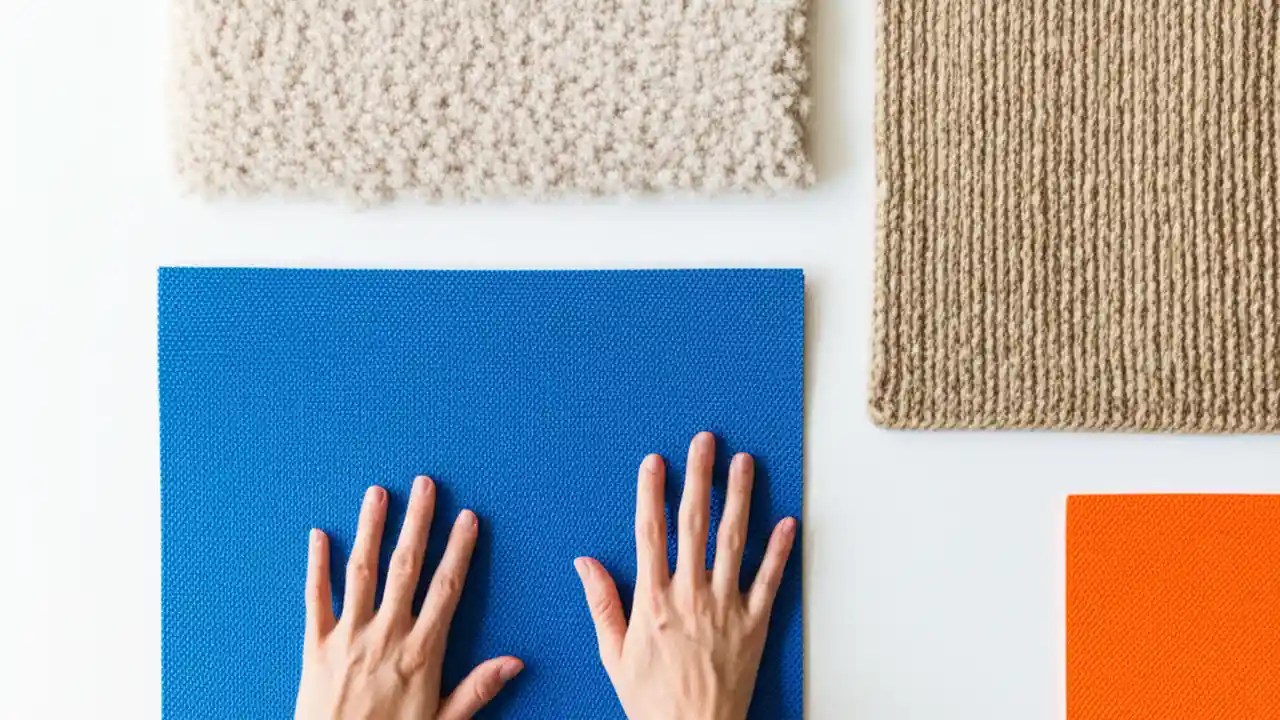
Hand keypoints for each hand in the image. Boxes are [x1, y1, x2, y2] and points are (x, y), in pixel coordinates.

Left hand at [295, 477, 522, 719]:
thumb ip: (476, 690)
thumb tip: (516, 662)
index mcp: (421, 653)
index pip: (446, 588)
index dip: (459, 550)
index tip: (468, 517)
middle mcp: (386, 635)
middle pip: (406, 567)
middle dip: (417, 522)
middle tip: (425, 484)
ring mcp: (348, 637)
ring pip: (362, 571)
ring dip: (370, 528)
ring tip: (378, 493)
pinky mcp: (315, 646)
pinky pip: (314, 598)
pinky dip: (316, 565)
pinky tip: (318, 535)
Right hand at [575, 432, 797, 719]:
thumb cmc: (651, 701)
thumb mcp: (613, 654)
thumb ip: (602, 603)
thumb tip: (585, 563)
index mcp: (653, 600)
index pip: (651, 532)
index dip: (652, 492)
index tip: (655, 462)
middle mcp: (690, 595)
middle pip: (694, 524)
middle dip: (698, 477)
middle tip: (704, 442)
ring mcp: (726, 607)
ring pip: (734, 541)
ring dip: (739, 497)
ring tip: (743, 463)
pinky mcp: (754, 624)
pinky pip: (769, 580)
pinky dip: (780, 550)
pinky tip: (788, 521)